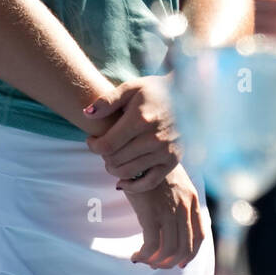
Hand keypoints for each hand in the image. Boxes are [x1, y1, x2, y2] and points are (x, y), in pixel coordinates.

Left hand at [83, 74, 180, 192]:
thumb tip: (86, 113)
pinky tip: (122, 180)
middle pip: (115, 160)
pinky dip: (132, 186)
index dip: (93, 145)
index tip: (92, 139)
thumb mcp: (131, 88)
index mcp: (141, 119)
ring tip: (113, 158)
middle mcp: (154, 138)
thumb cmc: (156, 92)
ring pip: (128, 172)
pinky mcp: (173, 161)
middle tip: (104, 147)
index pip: (106, 145)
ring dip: (114, 169)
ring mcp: (165, 151)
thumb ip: (108, 101)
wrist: (189, 97)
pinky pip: (149, 182)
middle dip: (103, 156)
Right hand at [122, 162, 206, 270]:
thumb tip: (171, 224)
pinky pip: (152, 246)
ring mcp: (169, 211)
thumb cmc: (151, 167)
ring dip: (157, 262)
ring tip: (145, 260)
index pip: (201, 235)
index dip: (191, 253)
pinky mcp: (151, 213)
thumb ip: (179, 200)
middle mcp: (185, 207)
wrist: (138, 153)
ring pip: (169, 250)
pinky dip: (144, 256)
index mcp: (193, 200)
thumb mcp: (174, 182)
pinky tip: (136, 256)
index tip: (181, 263)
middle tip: (156, 265)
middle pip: (186, 247)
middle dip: (171, 262)